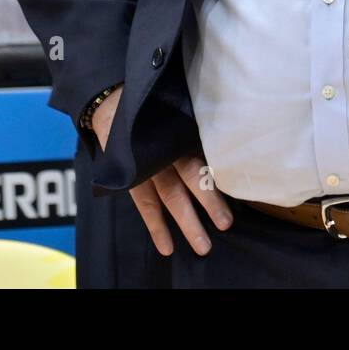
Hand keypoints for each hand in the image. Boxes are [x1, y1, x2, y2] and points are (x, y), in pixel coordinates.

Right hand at [91, 87, 233, 256]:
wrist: (114, 102)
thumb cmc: (157, 109)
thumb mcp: (178, 111)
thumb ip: (195, 127)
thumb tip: (229, 138)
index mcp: (181, 132)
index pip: (202, 153)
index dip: (216, 171)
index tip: (235, 189)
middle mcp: (165, 149)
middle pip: (190, 175)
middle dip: (208, 202)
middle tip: (226, 224)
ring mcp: (147, 165)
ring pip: (169, 196)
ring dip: (186, 222)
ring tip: (203, 246)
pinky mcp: (131, 177)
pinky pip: (145, 205)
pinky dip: (156, 227)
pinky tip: (167, 247)